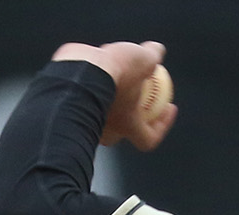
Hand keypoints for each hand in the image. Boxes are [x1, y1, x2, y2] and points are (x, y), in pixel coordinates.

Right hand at [50, 39, 178, 149]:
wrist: (77, 70)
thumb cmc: (115, 72)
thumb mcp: (143, 60)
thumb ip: (153, 56)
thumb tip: (158, 51)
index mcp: (126, 126)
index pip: (148, 139)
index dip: (162, 126)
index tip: (168, 107)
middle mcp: (105, 129)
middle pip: (122, 129)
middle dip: (131, 114)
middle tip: (139, 93)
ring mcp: (86, 119)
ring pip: (101, 111)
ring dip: (111, 95)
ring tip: (114, 71)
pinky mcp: (69, 105)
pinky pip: (85, 96)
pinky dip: (93, 83)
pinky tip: (97, 62)